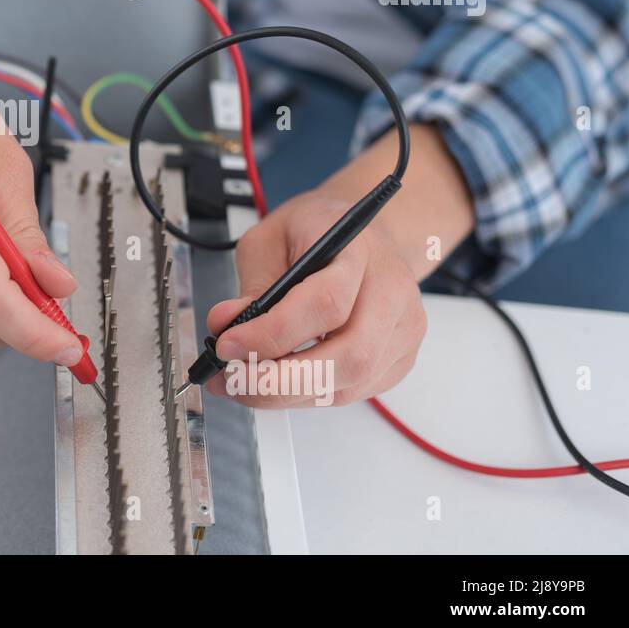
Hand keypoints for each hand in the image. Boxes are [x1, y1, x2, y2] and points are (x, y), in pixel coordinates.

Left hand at [205, 190, 424, 405]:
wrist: (362, 237)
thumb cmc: (316, 233)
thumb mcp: (269, 240)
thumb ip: (250, 285)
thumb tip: (226, 324)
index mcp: (359, 250)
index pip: (326, 303)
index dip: (273, 333)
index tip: (228, 345)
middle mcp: (391, 292)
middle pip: (350, 355)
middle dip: (282, 380)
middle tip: (233, 379)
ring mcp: (402, 328)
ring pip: (351, 382)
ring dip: (289, 394)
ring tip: (244, 384)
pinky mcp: (399, 357)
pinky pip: (353, 392)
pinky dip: (308, 395)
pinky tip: (278, 383)